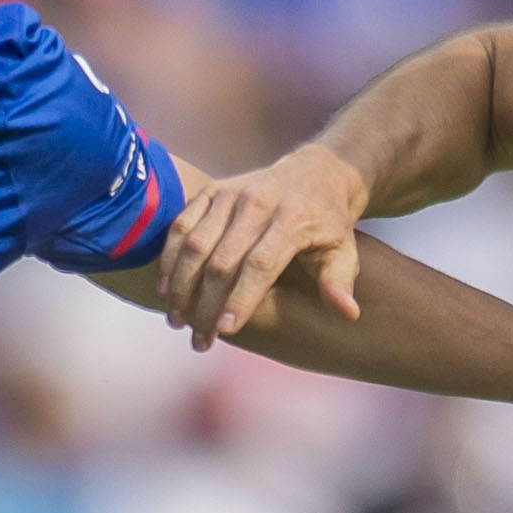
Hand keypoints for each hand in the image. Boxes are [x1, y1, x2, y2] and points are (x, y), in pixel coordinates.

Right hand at [156, 143, 369, 348]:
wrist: (317, 172)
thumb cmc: (331, 223)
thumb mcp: (345, 251)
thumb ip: (340, 283)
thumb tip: (348, 314)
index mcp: (292, 220)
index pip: (259, 265)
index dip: (241, 299)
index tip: (226, 331)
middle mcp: (258, 203)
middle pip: (222, 260)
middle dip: (207, 305)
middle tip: (199, 341)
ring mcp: (231, 194)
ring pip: (195, 244)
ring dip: (181, 286)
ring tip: (177, 321)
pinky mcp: (213, 190)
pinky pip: (182, 225)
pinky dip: (169, 257)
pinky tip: (165, 288)